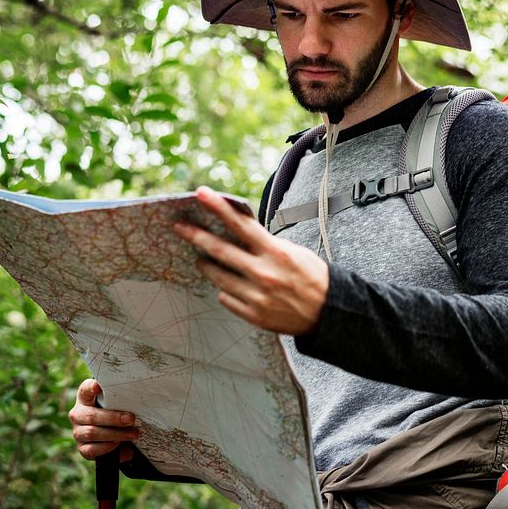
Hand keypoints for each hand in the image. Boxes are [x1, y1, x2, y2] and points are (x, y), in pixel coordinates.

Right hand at [68, 378, 137, 461]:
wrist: (108, 431)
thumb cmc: (113, 411)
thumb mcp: (114, 402)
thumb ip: (119, 399)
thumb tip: (137, 399)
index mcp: (84, 398)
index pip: (85, 390)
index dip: (90, 388)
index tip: (98, 386)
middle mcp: (77, 414)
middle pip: (92, 416)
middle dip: (114, 418)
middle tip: (131, 419)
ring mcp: (78, 432)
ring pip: (92, 433)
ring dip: (115, 434)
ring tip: (132, 434)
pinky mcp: (82, 448)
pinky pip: (92, 449)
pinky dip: (107, 447)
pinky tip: (119, 443)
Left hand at [173, 186, 328, 336]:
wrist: (328, 313)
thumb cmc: (312, 277)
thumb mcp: (292, 251)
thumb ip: (264, 243)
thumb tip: (237, 231)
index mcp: (276, 252)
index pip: (240, 224)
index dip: (219, 207)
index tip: (201, 193)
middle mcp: (263, 273)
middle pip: (220, 250)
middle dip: (196, 236)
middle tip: (179, 227)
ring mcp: (256, 296)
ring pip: (218, 276)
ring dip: (207, 264)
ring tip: (202, 258)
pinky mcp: (253, 315)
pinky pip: (226, 298)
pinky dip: (225, 290)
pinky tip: (232, 286)